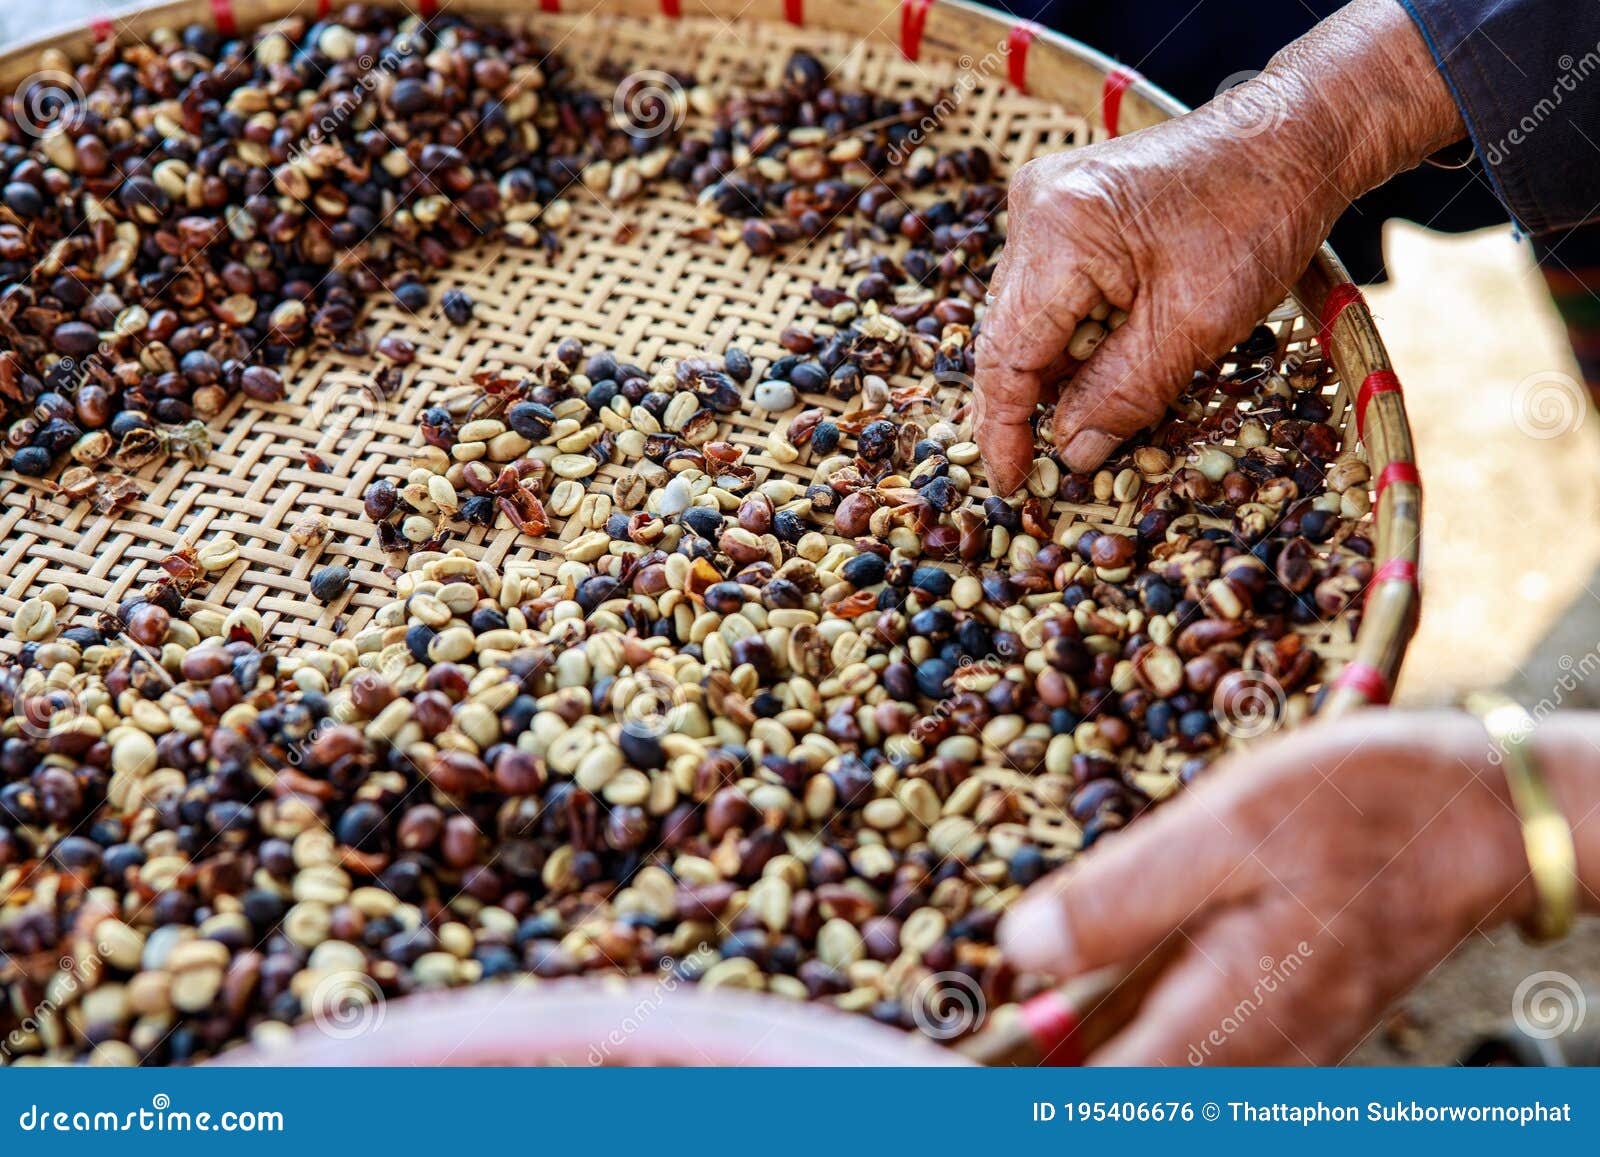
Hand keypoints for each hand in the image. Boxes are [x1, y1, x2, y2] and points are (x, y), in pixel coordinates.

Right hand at [972, 0, 1465, 494]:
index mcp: (1059, 232)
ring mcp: (1045, 201)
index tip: (1013, 483)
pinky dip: (1073, 335)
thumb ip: (1124, 394)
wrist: (1294, 137)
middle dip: (1028, 402)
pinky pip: (1049, 289)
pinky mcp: (1066, 206)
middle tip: (1046, 465)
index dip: (1004, 427)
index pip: (1007, 353)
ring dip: (1055, 370)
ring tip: (1086, 417)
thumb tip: (1071, 451)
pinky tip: (1103, 363)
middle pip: (1008, 334)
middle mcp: (1034, 208)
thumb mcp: (1195, 325)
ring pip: (1026, 315)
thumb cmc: (1257, 218)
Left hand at [998, 711, 1537, 1063]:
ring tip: (1018, 979)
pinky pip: (1189, 1035)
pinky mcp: (1286, 1013)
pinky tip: (1102, 955)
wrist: (1486, 815)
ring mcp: (1272, 1041)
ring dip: (1080, 1032)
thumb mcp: (1229, 826)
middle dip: (1040, 1052)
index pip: (1095, 1096)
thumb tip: (1021, 949)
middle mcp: (1249, 1054)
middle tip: (971, 1002)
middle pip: (1115, 1085)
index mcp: (1224, 1018)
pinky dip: (1131, 1009)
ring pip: (1149, 1063)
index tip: (954, 1048)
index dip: (1020, 1077)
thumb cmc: (1367, 807)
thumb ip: (1123, 896)